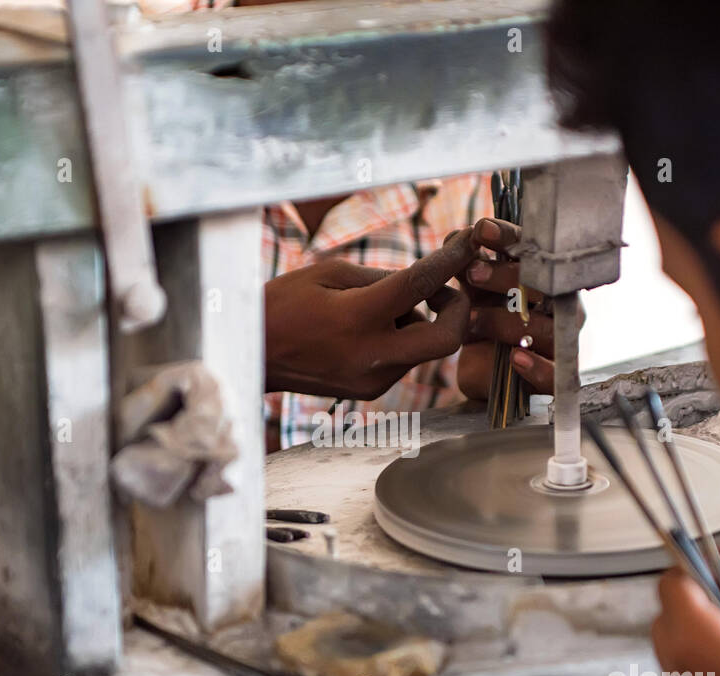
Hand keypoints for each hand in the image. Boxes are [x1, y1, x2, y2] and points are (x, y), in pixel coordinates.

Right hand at [264, 229, 476, 398]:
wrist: (251, 356)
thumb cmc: (284, 305)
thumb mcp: (328, 273)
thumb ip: (382, 276)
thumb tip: (424, 280)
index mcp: (358, 318)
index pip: (420, 285)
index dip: (450, 261)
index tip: (468, 242)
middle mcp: (371, 355)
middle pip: (447, 339)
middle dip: (458, 309)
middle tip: (445, 289)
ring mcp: (372, 379)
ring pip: (424, 347)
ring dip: (421, 322)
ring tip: (383, 304)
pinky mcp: (370, 390)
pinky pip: (403, 358)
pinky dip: (401, 338)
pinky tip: (368, 327)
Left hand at [455, 218, 555, 399]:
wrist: (483, 374)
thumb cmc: (485, 325)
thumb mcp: (471, 295)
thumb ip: (465, 269)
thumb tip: (454, 239)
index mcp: (542, 281)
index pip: (534, 252)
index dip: (510, 238)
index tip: (482, 230)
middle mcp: (558, 309)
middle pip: (544, 287)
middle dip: (506, 276)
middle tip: (472, 273)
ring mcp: (559, 344)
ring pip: (545, 328)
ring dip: (507, 321)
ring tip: (472, 321)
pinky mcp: (553, 380)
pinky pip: (554, 376)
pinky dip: (536, 367)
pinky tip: (515, 358)